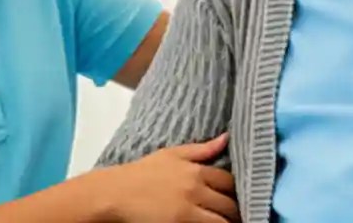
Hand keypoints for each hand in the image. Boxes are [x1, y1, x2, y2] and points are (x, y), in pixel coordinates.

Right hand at [94, 134, 238, 222]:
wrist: (115, 194)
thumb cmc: (141, 174)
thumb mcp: (170, 155)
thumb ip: (200, 149)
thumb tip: (226, 138)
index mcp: (195, 170)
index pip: (230, 182)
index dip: (237, 192)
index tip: (236, 198)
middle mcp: (195, 189)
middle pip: (230, 204)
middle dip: (235, 211)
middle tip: (235, 215)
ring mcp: (189, 210)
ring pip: (223, 222)